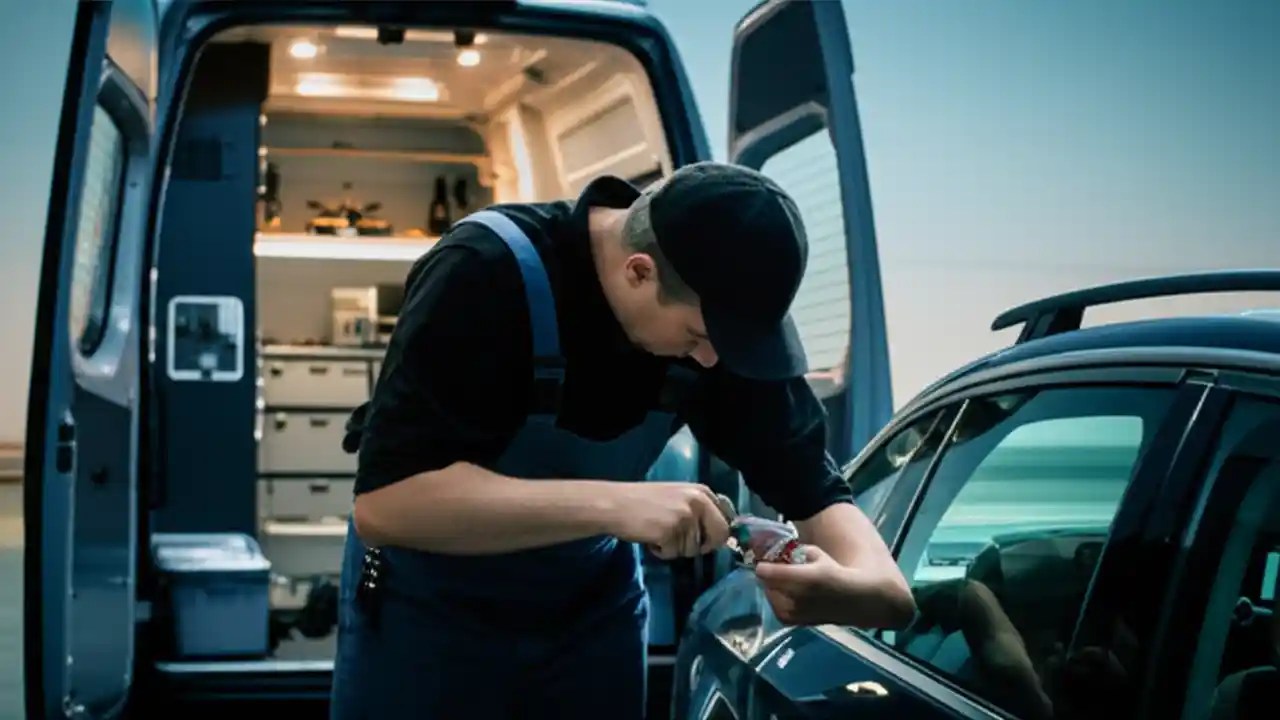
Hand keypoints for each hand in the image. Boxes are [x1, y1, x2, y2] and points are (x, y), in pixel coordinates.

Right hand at [604, 482, 730, 559]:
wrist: (615, 504)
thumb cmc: (643, 501)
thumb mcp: (678, 497)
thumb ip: (698, 510)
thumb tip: (717, 533)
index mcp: (702, 492)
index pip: (726, 519)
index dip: (715, 534)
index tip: (704, 540)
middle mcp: (698, 502)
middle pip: (718, 536)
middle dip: (702, 546)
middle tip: (681, 544)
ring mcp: (685, 517)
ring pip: (692, 549)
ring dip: (675, 548)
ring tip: (657, 533)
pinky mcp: (671, 532)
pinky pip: (674, 554)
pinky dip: (661, 552)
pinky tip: (650, 538)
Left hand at [754, 545, 911, 627]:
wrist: (860, 601)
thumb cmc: (841, 575)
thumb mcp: (820, 555)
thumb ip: (801, 552)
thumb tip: (787, 554)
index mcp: (804, 578)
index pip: (766, 572)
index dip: (763, 565)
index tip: (765, 561)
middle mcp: (798, 597)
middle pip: (768, 586)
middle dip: (768, 577)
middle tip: (773, 570)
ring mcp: (799, 613)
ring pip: (772, 600)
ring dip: (772, 591)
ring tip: (780, 584)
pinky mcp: (801, 623)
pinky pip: (780, 612)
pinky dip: (779, 604)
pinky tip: (786, 598)